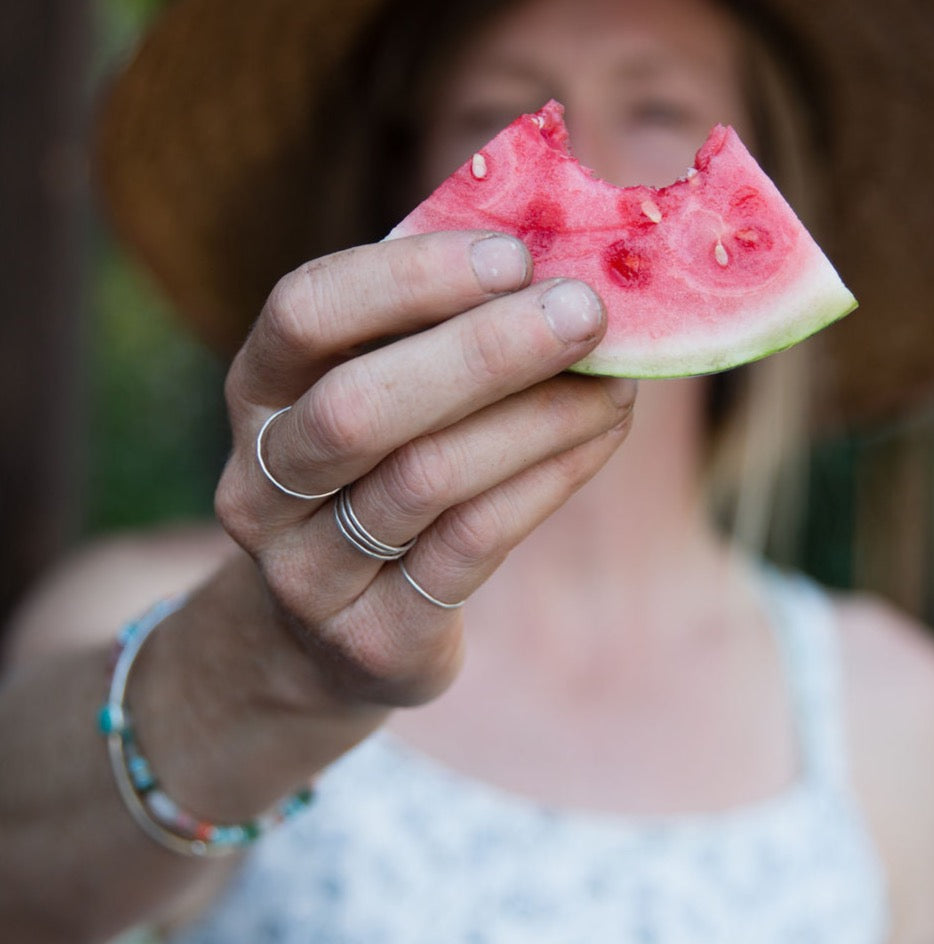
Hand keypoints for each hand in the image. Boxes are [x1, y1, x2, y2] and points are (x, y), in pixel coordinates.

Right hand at [216, 230, 635, 709]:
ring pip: (426, 478)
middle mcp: (260, 484)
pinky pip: (470, 544)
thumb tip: (560, 259)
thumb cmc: (374, 477)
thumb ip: (435, 330)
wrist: (330, 633)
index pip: (303, 314)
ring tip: (615, 384)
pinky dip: (546, 481)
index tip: (514, 257)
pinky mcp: (371, 637)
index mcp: (259, 396)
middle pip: (357, 407)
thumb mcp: (377, 397)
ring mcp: (306, 572)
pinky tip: (597, 439)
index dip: (408, 278)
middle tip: (586, 313)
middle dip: (483, 352)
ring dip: (537, 419)